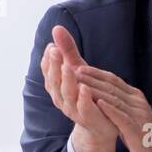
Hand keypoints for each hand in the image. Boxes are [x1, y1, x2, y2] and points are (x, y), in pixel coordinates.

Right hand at [40, 25, 117, 151]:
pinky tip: (84, 87)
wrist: (102, 123)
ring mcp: (73, 110)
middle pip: (54, 82)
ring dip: (66, 80)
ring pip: (66, 94)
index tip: (51, 46)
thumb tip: (57, 28)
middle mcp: (61, 99)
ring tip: (67, 66)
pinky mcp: (88, 117)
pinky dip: (82, 98)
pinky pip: (83, 108)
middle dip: (54, 66)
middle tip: (55, 51)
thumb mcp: (78, 69)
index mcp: (57, 87)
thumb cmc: (87, 94)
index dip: (48, 60)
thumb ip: (68, 51)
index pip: (48, 72)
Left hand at [72, 60, 151, 151]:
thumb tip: (106, 103)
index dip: (96, 73)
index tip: (79, 67)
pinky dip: (109, 109)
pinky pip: (121, 117)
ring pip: (114, 98)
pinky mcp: (137, 130)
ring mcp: (138, 116)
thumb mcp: (134, 120)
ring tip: (78, 82)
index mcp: (137, 99)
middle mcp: (138, 103)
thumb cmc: (150, 142)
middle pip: (111, 86)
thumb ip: (122, 110)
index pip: (114, 81)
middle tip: (72, 69)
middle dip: (91, 77)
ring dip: (95, 89)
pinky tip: (97, 103)